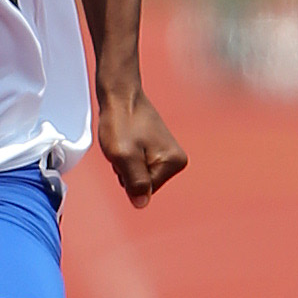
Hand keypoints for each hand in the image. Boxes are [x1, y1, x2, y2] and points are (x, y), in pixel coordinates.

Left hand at [96, 83, 186, 208]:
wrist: (120, 95)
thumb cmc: (120, 123)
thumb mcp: (123, 157)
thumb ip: (135, 182)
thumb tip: (142, 203)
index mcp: (174, 163)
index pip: (145, 191)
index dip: (128, 176)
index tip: (126, 153)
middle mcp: (177, 160)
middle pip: (144, 184)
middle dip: (127, 171)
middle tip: (124, 148)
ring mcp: (167, 153)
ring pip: (138, 175)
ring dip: (125, 163)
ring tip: (124, 143)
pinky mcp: (157, 148)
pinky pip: (137, 164)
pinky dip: (127, 156)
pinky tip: (126, 141)